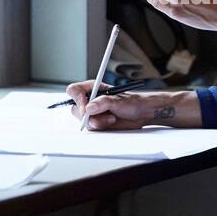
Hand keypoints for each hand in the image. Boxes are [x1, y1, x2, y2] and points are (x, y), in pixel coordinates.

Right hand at [65, 81, 180, 130]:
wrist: (141, 114)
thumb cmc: (132, 102)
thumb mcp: (118, 100)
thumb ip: (103, 102)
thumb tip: (89, 108)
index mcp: (93, 88)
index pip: (74, 91)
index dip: (78, 100)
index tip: (86, 109)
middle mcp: (91, 99)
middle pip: (76, 108)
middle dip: (87, 116)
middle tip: (98, 118)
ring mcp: (93, 112)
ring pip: (84, 120)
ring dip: (97, 122)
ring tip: (111, 118)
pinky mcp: (97, 122)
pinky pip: (91, 128)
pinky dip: (100, 127)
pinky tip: (111, 122)